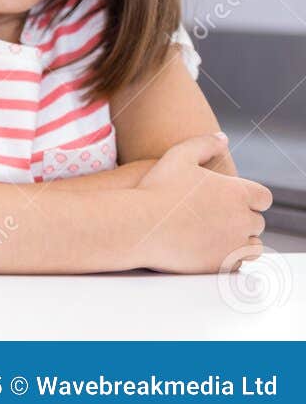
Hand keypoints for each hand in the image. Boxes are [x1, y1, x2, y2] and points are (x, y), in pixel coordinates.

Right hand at [134, 133, 271, 271]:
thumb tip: (222, 139)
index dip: (251, 198)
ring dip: (242, 240)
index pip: (263, 197)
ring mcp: (234, 245)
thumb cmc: (156, 189)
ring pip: (253, 246)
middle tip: (219, 216)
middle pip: (257, 222)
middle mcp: (242, 220)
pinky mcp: (222, 265)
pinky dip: (230, 258)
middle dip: (243, 219)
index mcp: (237, 193)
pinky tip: (212, 249)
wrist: (139, 225)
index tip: (237, 199)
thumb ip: (204, 144)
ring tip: (220, 234)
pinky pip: (238, 264)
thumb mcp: (178, 156)